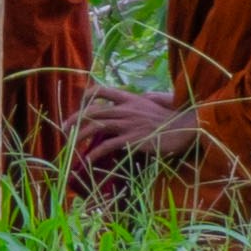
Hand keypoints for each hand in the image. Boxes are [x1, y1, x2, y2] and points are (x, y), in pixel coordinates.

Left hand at [60, 89, 190, 192]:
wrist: (186, 128)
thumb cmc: (172, 120)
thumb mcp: (154, 105)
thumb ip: (141, 103)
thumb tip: (138, 103)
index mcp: (131, 98)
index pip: (103, 90)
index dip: (87, 96)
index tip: (79, 104)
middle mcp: (126, 108)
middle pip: (93, 110)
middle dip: (75, 119)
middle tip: (64, 128)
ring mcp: (128, 123)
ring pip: (96, 126)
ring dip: (80, 135)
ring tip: (71, 144)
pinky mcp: (132, 139)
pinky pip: (108, 145)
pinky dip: (95, 153)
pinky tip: (88, 160)